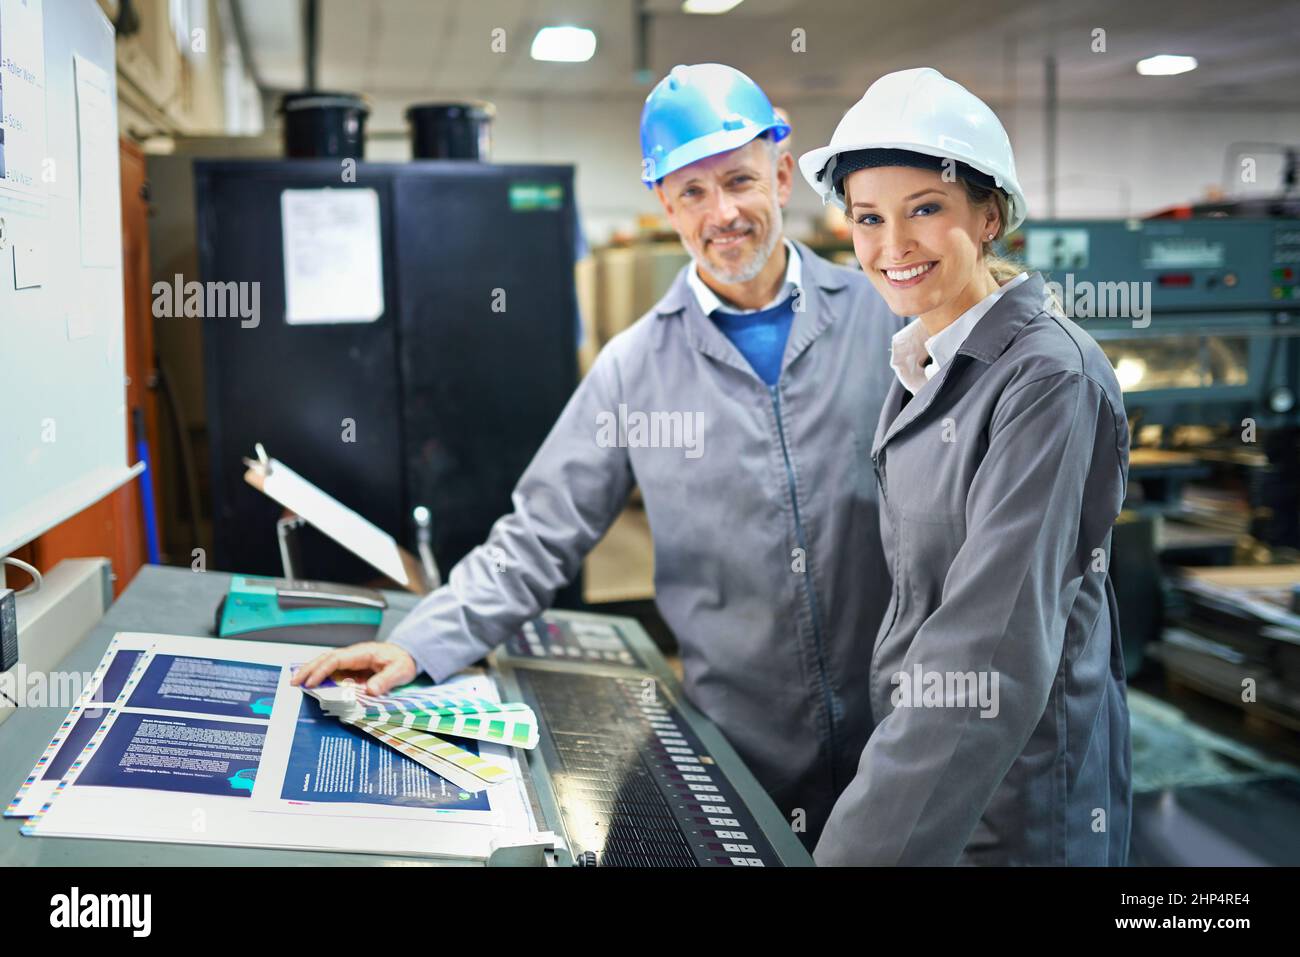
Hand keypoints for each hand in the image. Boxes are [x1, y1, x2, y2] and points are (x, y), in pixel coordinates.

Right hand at [290, 642, 417, 695]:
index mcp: (363, 653)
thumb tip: (370, 690)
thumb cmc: (404, 661)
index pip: (337, 659)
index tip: (312, 682)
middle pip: (326, 659)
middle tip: (293, 682)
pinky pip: (333, 671)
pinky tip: (310, 683)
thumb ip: (386, 680)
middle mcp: (354, 655)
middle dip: (308, 669)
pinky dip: (320, 676)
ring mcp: (352, 661)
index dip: (322, 670)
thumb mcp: (400, 671)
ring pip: (326, 663)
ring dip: (310, 671)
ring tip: (295, 682)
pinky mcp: (352, 668)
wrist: (409, 655)